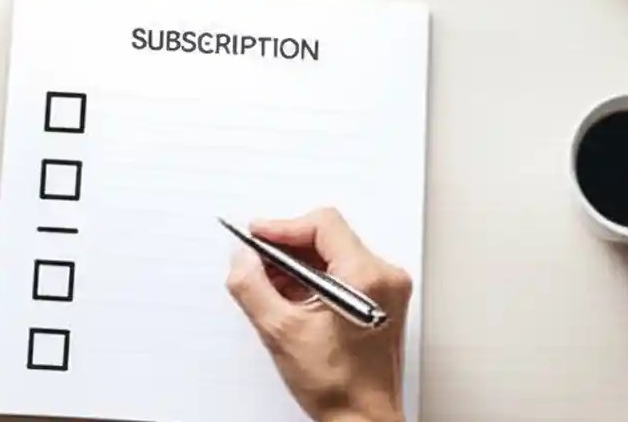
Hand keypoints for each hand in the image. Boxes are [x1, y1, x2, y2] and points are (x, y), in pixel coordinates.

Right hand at [226, 208, 411, 421]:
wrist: (363, 419)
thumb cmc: (339, 387)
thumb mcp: (280, 332)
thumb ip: (252, 287)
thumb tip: (242, 260)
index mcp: (366, 278)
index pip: (322, 224)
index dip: (282, 227)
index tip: (258, 237)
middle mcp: (383, 277)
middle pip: (327, 237)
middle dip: (287, 249)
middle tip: (259, 264)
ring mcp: (385, 289)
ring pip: (332, 255)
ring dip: (298, 266)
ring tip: (273, 287)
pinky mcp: (380, 300)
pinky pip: (342, 273)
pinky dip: (313, 280)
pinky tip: (292, 299)